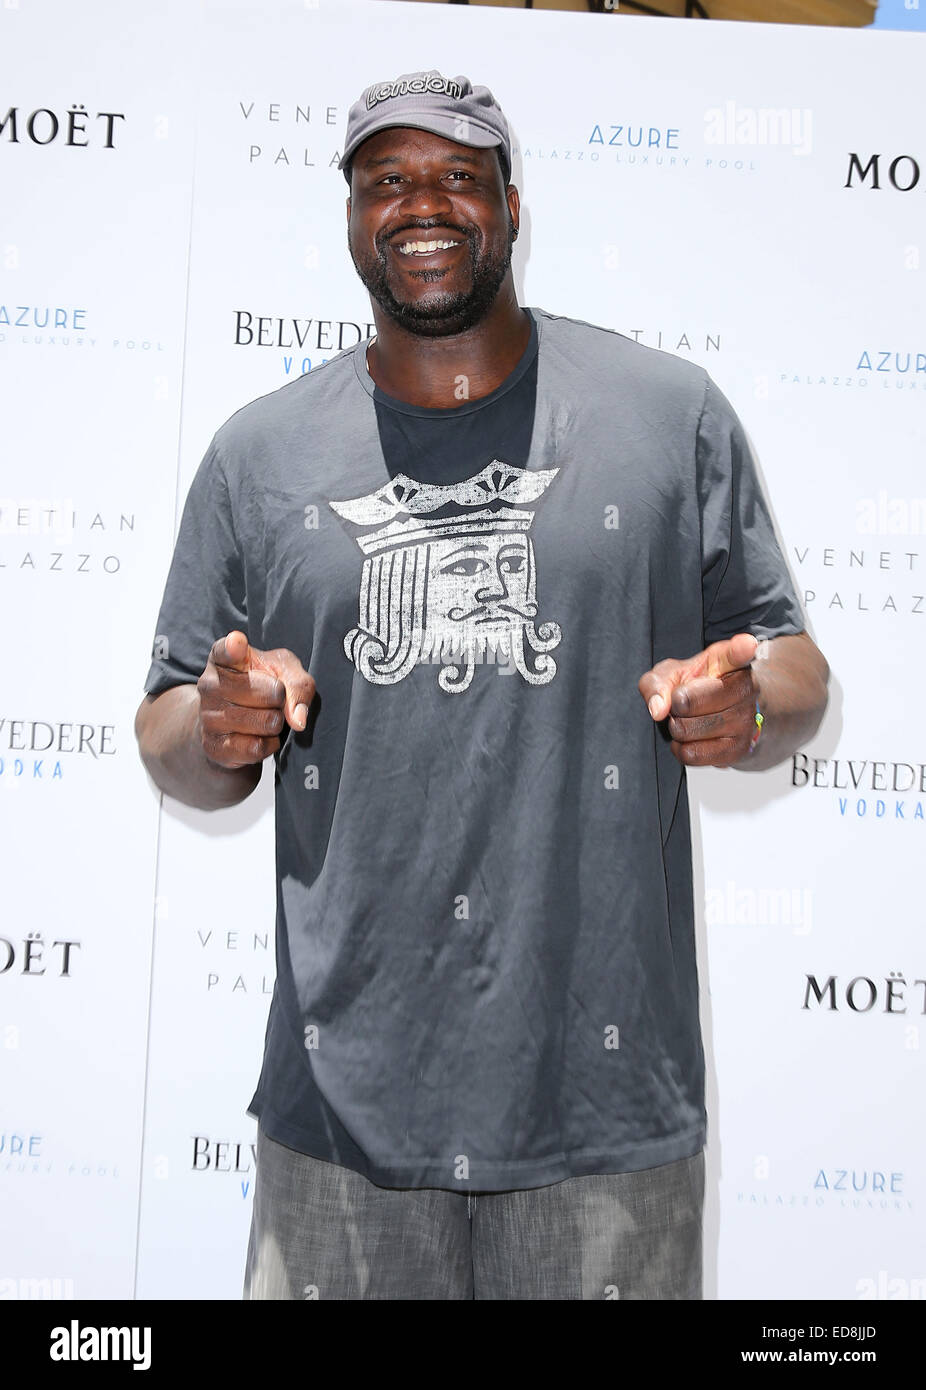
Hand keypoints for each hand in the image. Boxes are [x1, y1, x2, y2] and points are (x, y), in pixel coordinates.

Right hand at [196, 630, 315, 768]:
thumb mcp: (284, 672)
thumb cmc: (260, 688)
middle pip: (272, 692)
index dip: (234, 648)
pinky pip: (258, 747)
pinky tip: (259, 736)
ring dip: (277, 723)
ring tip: (265, 717)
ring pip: (268, 722)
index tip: (238, 643)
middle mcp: (209, 684)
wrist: (228, 726)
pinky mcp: (214, 746)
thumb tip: (297, 720)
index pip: (226, 650)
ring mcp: (208, 716)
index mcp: (223, 658)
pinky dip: (269, 744)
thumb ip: (298, 685)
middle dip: (283, 699)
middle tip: (273, 699)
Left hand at [638, 632, 759, 767]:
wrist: (723, 714)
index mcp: (729, 661)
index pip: (736, 654)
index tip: (747, 644)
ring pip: (686, 731)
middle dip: (673, 706)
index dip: (740, 649)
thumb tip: (658, 710)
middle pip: (686, 702)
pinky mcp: (738, 749)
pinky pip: (691, 754)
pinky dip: (681, 749)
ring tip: (690, 719)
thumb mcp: (672, 674)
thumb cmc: (696, 688)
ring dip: (677, 728)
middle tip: (683, 703)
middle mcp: (745, 688)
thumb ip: (657, 684)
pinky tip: (693, 738)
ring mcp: (745, 720)